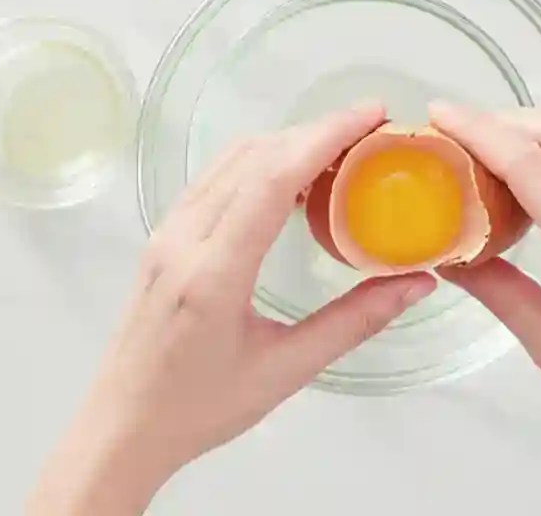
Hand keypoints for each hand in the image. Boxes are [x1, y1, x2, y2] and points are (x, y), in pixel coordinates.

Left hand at [29, 104, 436, 515]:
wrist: (123, 426)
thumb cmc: (201, 408)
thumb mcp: (286, 370)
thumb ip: (354, 322)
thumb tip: (416, 283)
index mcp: (214, 273)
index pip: (273, 178)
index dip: (326, 136)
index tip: (373, 114)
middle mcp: (184, 239)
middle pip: (255, 156)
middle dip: (317, 131)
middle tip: (373, 129)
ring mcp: (168, 233)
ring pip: (232, 160)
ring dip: (288, 142)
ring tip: (343, 148)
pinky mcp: (164, 236)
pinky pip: (216, 178)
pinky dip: (261, 162)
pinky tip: (293, 178)